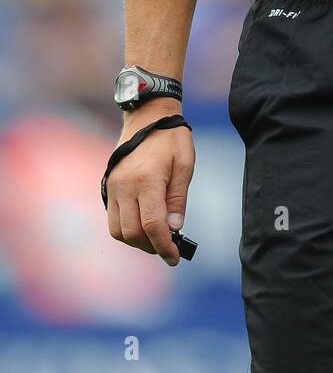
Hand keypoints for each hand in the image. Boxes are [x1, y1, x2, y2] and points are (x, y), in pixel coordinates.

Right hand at [106, 98, 194, 264]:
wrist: (147, 116)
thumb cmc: (171, 139)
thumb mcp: (185, 165)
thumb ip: (178, 199)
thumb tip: (174, 229)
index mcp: (147, 179)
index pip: (152, 225)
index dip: (164, 246)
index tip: (175, 257)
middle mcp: (125, 186)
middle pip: (133, 233)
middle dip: (151, 247)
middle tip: (169, 249)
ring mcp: (113, 186)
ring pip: (118, 231)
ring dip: (136, 242)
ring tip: (156, 239)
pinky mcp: (107, 186)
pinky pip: (112, 219)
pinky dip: (126, 230)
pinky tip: (143, 226)